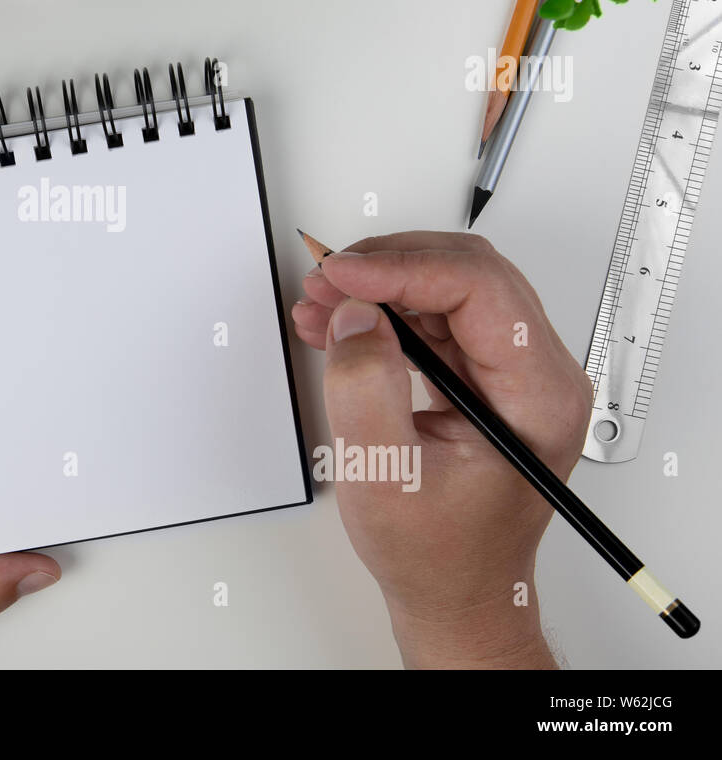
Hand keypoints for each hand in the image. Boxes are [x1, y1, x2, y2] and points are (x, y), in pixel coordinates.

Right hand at [290, 232, 590, 668]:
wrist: (455, 593)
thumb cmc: (438, 554)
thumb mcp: (385, 476)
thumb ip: (366, 389)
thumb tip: (355, 316)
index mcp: (538, 396)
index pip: (479, 289)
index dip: (403, 268)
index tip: (342, 274)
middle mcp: (536, 374)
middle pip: (467, 273)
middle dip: (388, 265)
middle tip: (325, 278)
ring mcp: (510, 371)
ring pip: (446, 286)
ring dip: (379, 285)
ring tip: (320, 301)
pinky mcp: (481, 373)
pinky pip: (433, 315)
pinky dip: (382, 310)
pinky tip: (336, 322)